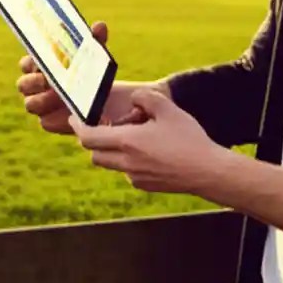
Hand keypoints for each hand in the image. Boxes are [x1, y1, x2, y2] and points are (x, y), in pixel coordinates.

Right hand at [16, 21, 171, 133]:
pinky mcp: (48, 122)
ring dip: (42, 100)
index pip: (25, 63)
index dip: (30, 63)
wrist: (99, 99)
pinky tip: (67, 113)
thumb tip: (99, 25)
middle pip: (22, 84)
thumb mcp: (93, 56)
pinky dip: (55, 118)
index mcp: (39, 67)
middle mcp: (34, 86)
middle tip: (48, 80)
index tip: (42, 62)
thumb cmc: (89, 71)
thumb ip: (95, 41)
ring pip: (29, 104)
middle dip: (34, 82)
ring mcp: (39, 105)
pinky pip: (44, 121)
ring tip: (59, 97)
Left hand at [69, 87, 228, 194]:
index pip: (88, 137)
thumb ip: (145, 97)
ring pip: (110, 164)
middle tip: (101, 127)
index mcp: (127, 141)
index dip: (77, 126)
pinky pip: (127, 173)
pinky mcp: (144, 185)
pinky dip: (128, 162)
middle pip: (94, 154)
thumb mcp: (168, 109)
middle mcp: (126, 162)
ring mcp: (134, 177)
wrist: (207, 171)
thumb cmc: (188, 139)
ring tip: (130, 138)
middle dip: (93, 140)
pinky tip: (148, 153)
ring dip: (111, 151)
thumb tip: (133, 99)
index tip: (74, 118)